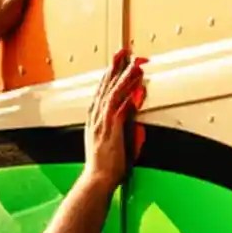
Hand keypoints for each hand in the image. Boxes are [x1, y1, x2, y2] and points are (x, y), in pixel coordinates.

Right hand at [83, 49, 144, 191]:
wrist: (98, 181)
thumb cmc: (106, 167)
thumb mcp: (116, 141)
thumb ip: (126, 124)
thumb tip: (135, 108)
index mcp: (95, 120)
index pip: (102, 92)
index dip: (110, 75)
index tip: (117, 62)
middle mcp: (96, 118)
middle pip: (105, 87)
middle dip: (115, 68)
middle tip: (123, 51)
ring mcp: (102, 123)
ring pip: (113, 93)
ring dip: (124, 76)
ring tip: (134, 63)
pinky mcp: (111, 130)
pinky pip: (120, 107)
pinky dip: (128, 94)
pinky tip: (136, 84)